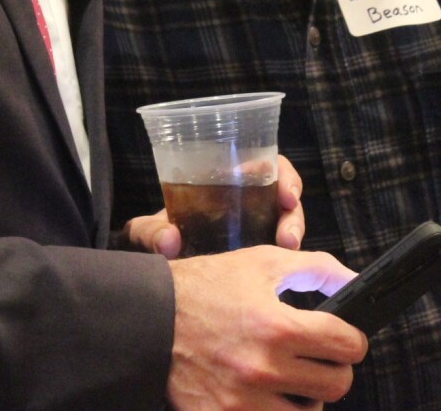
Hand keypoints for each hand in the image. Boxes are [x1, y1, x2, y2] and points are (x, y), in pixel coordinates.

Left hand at [125, 155, 306, 257]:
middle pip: (283, 197)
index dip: (280, 174)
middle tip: (288, 237)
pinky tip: (284, 268)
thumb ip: (150, 233)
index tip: (285, 193)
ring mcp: (255, 230)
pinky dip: (288, 260)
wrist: (155, 274)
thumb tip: (170, 240)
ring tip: (288, 249)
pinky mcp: (258, 257)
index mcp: (224, 185)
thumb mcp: (146, 233)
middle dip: (293, 214)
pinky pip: (281, 254)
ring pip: (287, 225)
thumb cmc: (154, 239)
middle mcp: (246, 204)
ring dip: (294, 234)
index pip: (263, 167)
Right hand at [167, 245, 365, 409]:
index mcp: (277, 327)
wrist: (146, 319)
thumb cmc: (205, 287)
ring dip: (306, 396)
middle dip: (333, 367)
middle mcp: (264, 369)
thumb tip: (356, 282)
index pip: (349, 345)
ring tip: (289, 377)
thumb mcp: (260, 263)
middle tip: (316, 356)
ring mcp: (243, 403)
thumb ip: (315, 268)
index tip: (341, 335)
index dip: (351, 337)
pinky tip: (264, 395)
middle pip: (337, 384)